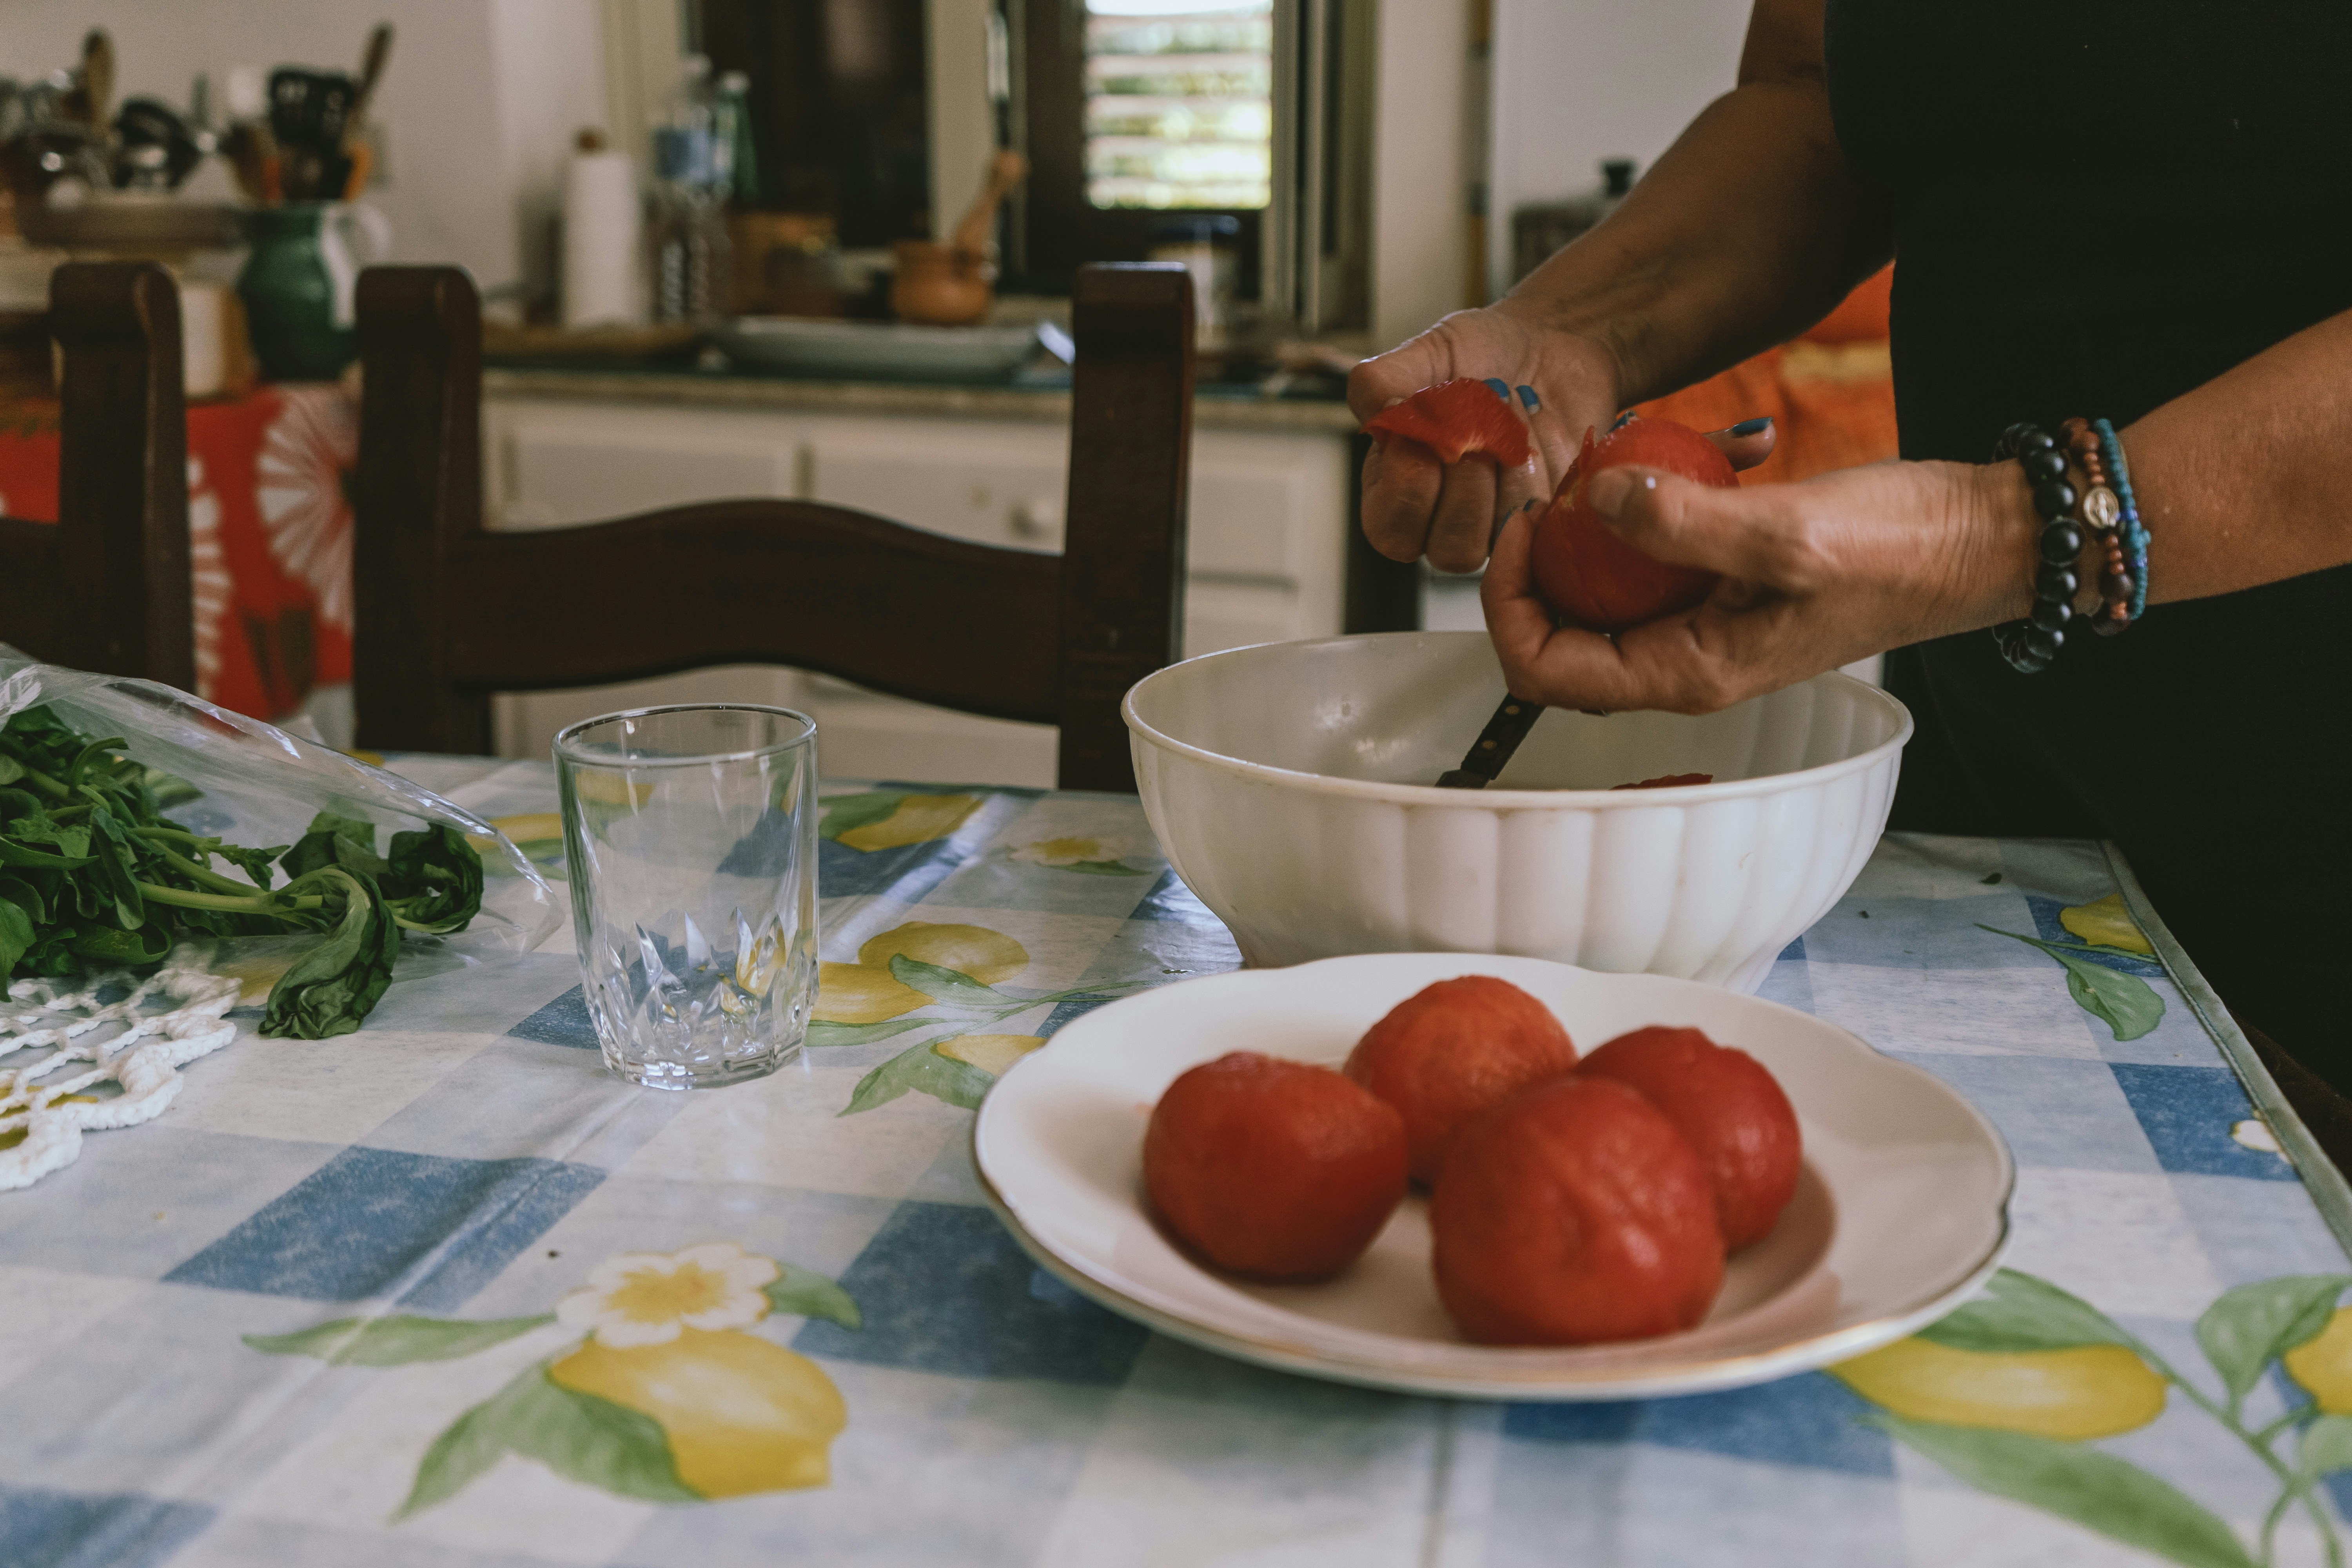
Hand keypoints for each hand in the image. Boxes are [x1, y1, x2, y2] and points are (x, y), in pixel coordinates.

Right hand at [1350, 308, 1620, 571]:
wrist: (1546, 345)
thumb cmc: (1476, 356)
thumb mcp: (1421, 354)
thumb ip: (1380, 381)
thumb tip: (1382, 412)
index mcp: (1396, 494)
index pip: (1391, 531)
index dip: (1410, 483)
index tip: (1427, 424)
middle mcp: (1445, 523)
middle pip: (1452, 550)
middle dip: (1469, 480)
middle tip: (1479, 421)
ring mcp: (1501, 527)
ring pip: (1505, 536)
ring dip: (1512, 465)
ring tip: (1513, 407)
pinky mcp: (1549, 516)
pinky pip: (1551, 513)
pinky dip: (1546, 456)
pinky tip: (1539, 418)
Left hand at [1480, 457, 2039, 712]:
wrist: (1979, 539)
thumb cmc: (1901, 551)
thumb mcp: (1788, 533)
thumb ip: (1685, 523)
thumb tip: (1594, 499)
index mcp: (1686, 672)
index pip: (1544, 671)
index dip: (1506, 604)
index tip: (1520, 526)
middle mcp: (1684, 657)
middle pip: (1559, 630)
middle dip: (1539, 560)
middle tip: (1556, 483)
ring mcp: (1704, 620)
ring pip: (1605, 585)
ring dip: (1599, 522)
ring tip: (1619, 455)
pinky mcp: (1726, 579)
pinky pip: (1662, 549)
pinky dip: (1663, 500)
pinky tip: (1706, 449)